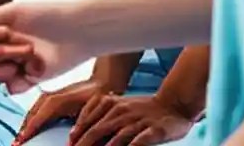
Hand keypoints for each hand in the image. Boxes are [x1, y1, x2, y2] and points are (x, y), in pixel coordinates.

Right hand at [0, 1, 89, 93]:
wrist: (80, 31)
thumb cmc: (49, 14)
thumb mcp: (12, 12)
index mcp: (2, 30)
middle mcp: (10, 47)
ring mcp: (20, 63)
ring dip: (2, 70)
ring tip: (16, 60)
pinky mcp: (33, 78)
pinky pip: (14, 87)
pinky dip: (16, 83)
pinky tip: (25, 72)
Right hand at [14, 79, 110, 142]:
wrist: (100, 85)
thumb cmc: (95, 99)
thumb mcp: (87, 114)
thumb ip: (77, 128)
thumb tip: (70, 141)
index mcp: (55, 102)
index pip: (36, 120)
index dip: (28, 132)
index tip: (20, 142)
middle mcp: (48, 98)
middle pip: (30, 117)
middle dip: (22, 131)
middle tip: (16, 144)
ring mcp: (47, 96)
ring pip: (31, 113)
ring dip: (25, 126)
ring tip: (20, 139)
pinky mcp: (49, 98)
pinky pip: (36, 110)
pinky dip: (31, 120)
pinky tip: (30, 128)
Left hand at [69, 93, 194, 145]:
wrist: (174, 103)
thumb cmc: (143, 109)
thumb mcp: (119, 106)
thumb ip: (100, 117)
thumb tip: (78, 133)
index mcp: (111, 104)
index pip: (88, 121)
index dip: (77, 135)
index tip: (68, 145)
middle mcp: (121, 112)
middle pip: (97, 130)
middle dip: (84, 145)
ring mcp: (138, 121)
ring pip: (116, 138)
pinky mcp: (154, 131)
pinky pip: (139, 142)